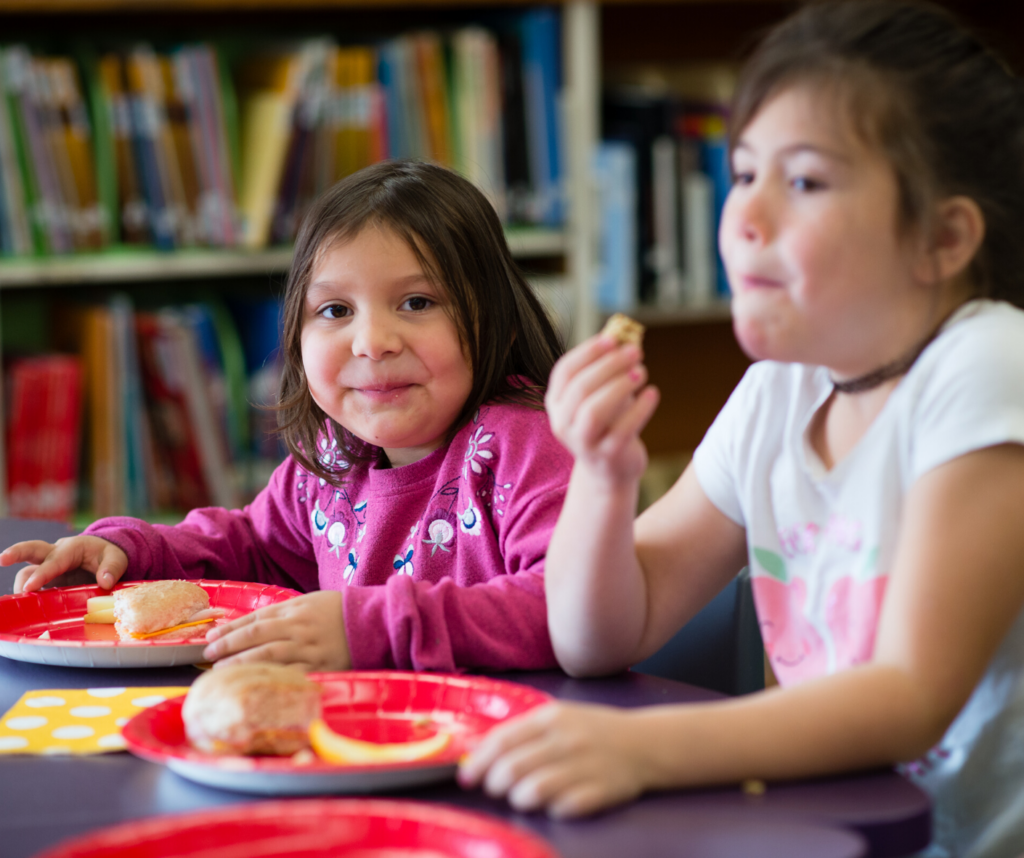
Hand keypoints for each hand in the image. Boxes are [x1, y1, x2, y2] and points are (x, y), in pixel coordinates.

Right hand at [2, 537, 128, 593]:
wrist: (104, 554)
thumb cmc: (108, 554)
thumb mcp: (117, 558)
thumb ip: (112, 568)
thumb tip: (105, 582)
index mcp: (72, 547)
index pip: (55, 561)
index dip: (42, 574)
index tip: (30, 588)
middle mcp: (56, 554)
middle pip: (32, 550)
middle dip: (16, 553)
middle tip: (2, 559)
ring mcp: (50, 567)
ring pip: (28, 571)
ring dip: (21, 584)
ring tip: (17, 601)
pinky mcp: (48, 579)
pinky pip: (33, 584)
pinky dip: (28, 594)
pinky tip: (24, 607)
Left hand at [202, 590, 349, 671]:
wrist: (371, 621)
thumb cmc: (336, 611)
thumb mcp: (308, 602)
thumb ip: (280, 612)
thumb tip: (248, 625)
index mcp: (294, 610)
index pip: (255, 620)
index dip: (230, 630)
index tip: (210, 639)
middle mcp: (299, 629)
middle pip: (257, 638)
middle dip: (229, 647)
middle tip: (208, 657)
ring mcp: (310, 649)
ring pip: (270, 656)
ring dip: (243, 663)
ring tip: (222, 671)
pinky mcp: (323, 667)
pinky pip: (293, 675)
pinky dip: (273, 679)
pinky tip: (257, 685)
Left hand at [458, 701, 648, 817]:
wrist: (645, 743)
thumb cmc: (592, 731)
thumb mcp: (558, 718)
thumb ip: (521, 732)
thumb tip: (477, 754)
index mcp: (551, 718)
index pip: (502, 740)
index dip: (478, 761)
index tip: (466, 776)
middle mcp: (566, 739)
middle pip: (512, 768)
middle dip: (495, 784)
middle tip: (496, 788)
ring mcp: (585, 765)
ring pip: (533, 790)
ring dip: (519, 799)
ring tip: (522, 797)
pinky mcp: (602, 791)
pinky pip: (565, 808)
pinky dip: (552, 810)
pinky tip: (554, 805)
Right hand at [545, 333, 658, 484]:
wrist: (610, 469)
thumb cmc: (607, 422)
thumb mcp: (601, 394)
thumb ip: (607, 368)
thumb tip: (625, 334)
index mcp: (556, 403)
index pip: (564, 372)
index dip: (588, 352)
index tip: (612, 338)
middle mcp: (562, 424)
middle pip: (580, 389)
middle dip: (609, 366)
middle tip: (635, 352)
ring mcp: (583, 443)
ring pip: (594, 411)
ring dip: (619, 387)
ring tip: (642, 372)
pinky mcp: (607, 456)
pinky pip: (622, 430)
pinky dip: (640, 409)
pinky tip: (653, 393)